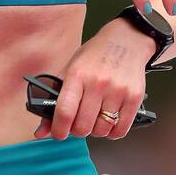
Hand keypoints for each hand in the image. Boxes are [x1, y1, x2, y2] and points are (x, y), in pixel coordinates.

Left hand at [33, 21, 154, 140]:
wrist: (126, 40)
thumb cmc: (95, 56)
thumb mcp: (70, 70)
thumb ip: (54, 100)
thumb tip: (41, 132)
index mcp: (77, 75)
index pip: (64, 112)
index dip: (58, 130)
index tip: (58, 134)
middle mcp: (97, 83)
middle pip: (83, 126)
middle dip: (78, 130)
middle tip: (78, 123)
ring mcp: (117, 91)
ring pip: (102, 130)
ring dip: (96, 131)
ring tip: (95, 119)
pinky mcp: (134, 97)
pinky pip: (121, 130)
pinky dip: (112, 132)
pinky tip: (109, 121)